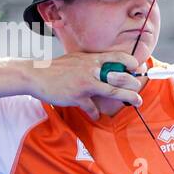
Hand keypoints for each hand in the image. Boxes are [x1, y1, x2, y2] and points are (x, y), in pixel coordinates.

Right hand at [27, 51, 143, 120]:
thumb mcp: (75, 59)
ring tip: (137, 102)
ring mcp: (84, 83)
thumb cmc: (55, 68)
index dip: (130, 61)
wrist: (34, 75)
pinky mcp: (77, 96)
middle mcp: (90, 69)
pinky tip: (97, 116)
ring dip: (128, 97)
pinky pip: (91, 107)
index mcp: (90, 59)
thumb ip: (90, 63)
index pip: (116, 56)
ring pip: (112, 91)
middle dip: (133, 82)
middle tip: (139, 87)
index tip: (137, 67)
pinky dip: (95, 113)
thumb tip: (103, 66)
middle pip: (119, 75)